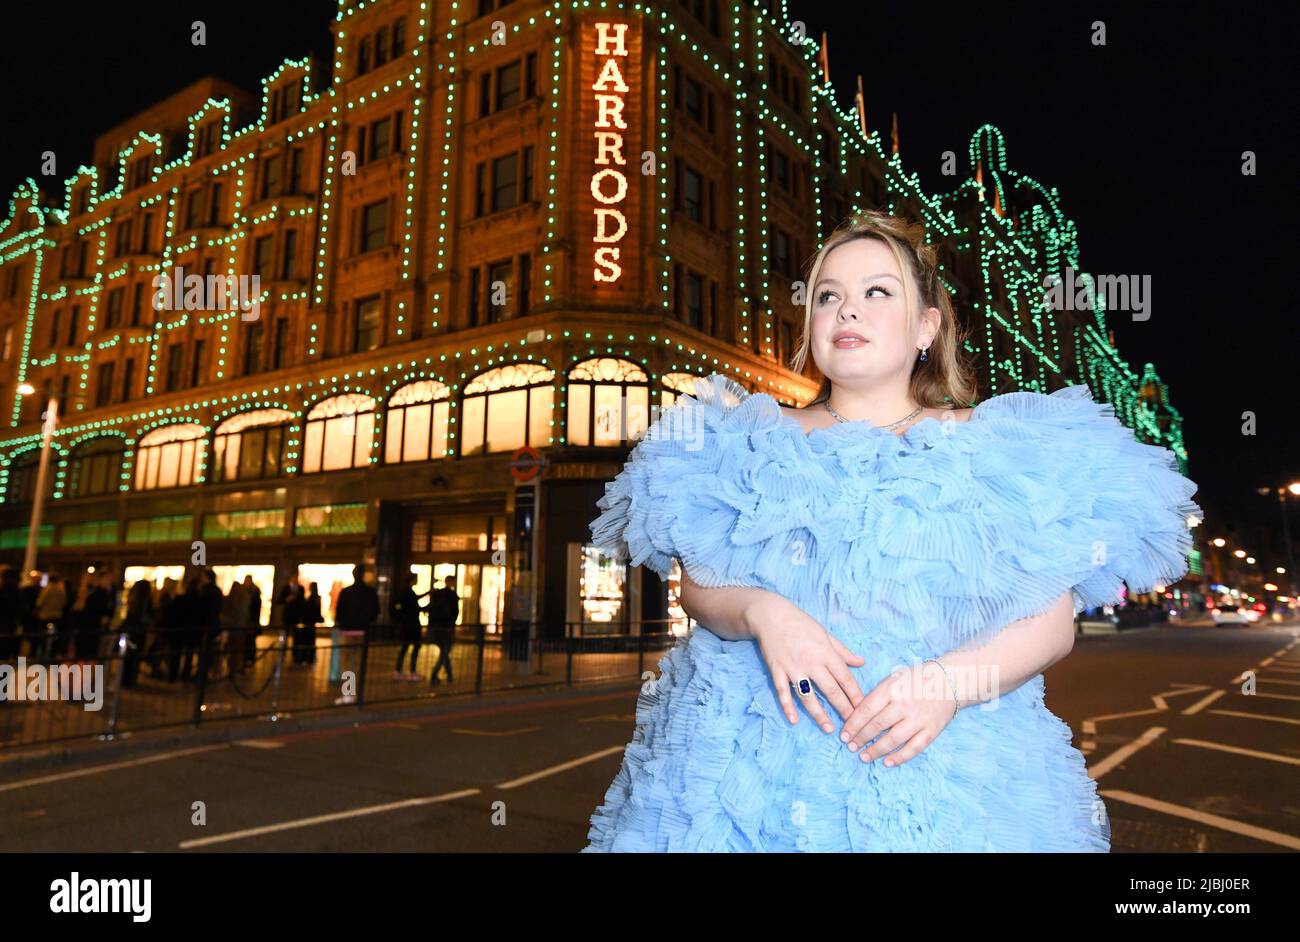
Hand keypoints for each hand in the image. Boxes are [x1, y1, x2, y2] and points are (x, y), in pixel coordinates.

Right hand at [743, 597, 866, 733]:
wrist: (771, 615)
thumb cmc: (800, 623)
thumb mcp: (825, 634)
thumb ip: (842, 651)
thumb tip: (861, 662)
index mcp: (825, 652)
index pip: (844, 678)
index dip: (855, 695)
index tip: (863, 709)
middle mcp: (811, 661)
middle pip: (830, 690)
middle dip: (843, 709)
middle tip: (852, 726)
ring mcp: (793, 667)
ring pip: (808, 695)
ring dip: (819, 714)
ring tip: (829, 729)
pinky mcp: (777, 670)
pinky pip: (783, 692)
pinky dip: (788, 707)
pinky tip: (794, 720)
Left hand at [839, 661, 957, 766]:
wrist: (950, 679)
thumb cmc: (916, 679)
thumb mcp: (894, 679)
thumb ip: (878, 695)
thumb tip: (857, 715)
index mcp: (892, 688)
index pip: (866, 709)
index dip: (853, 724)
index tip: (844, 735)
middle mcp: (904, 704)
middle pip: (877, 726)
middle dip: (861, 738)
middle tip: (850, 747)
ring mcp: (919, 719)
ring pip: (893, 739)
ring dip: (876, 750)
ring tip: (863, 756)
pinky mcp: (932, 730)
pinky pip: (914, 748)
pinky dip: (900, 757)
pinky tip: (887, 762)